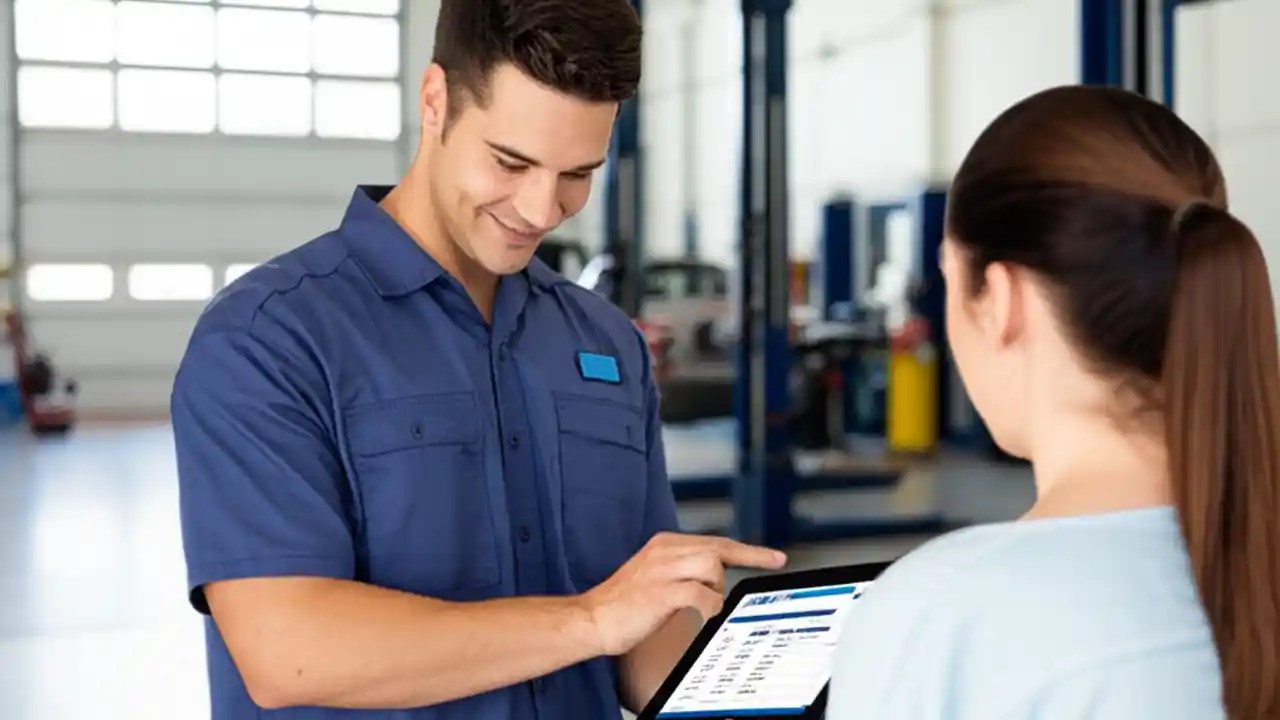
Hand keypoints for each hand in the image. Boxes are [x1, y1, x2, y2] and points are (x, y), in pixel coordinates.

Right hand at [577, 532, 786, 655]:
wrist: (591, 619)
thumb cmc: (623, 605)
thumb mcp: (655, 576)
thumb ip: (683, 570)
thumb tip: (715, 579)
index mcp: (664, 545)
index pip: (714, 542)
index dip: (747, 550)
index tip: (774, 556)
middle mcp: (665, 551)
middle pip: (718, 549)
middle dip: (750, 558)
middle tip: (772, 563)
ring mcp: (663, 570)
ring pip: (712, 567)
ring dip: (716, 590)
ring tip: (701, 606)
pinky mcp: (661, 592)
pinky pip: (701, 595)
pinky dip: (709, 607)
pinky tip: (702, 616)